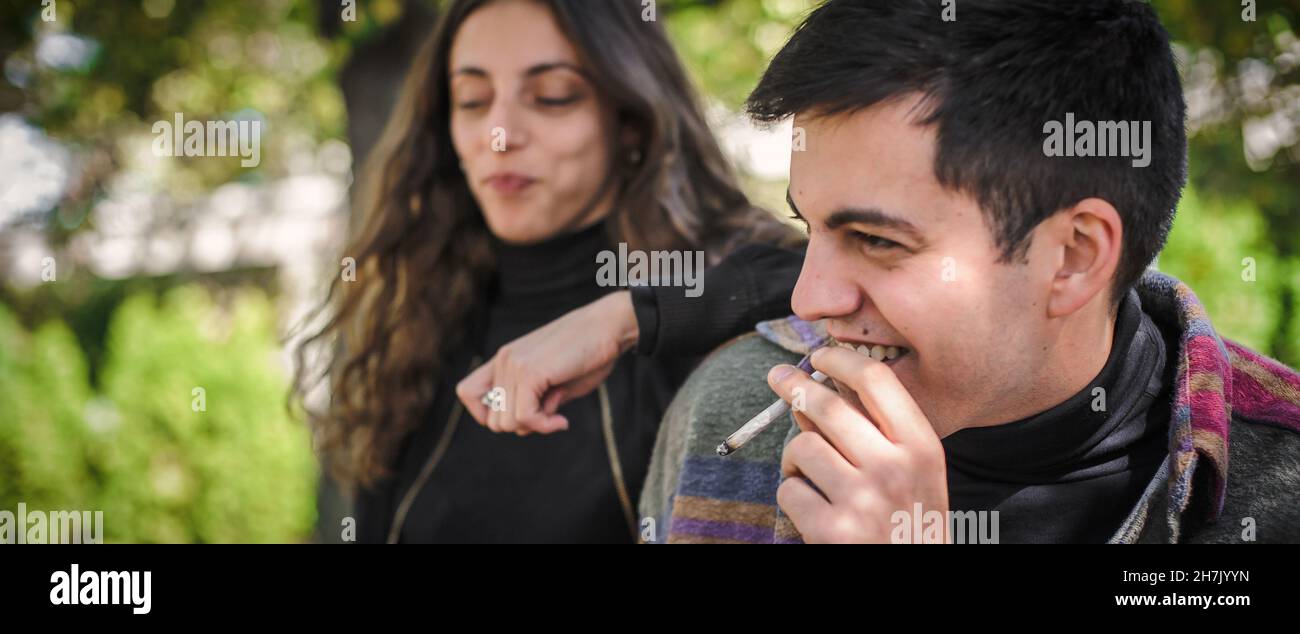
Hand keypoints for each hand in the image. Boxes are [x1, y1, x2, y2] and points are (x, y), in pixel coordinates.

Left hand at [455, 291, 637, 434]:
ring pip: (505, 422)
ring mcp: (514, 364)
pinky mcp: (530, 371)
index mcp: (505, 360)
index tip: (521, 416)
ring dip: (535, 427)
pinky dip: (544, 425)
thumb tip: (522, 428)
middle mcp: (503, 360)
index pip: (468, 393)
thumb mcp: (556, 386)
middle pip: (491, 419)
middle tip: (549, 416)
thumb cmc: (589, 354)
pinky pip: (524, 416)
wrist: (610, 325)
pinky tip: (562, 420)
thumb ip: (535, 404)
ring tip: (558, 415)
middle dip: (520, 427)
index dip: (488, 414)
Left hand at [766, 346, 948, 542]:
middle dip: (795, 386)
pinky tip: (810, 504)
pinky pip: (789, 490)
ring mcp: (861, 500)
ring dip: (793, 454)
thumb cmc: (910, 520)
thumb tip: (817, 389)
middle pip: (828, 406)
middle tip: (777, 376)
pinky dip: (792, 492)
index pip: (876, 382)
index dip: (841, 360)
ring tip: (805, 469)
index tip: (820, 355)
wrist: (917, 575)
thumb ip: (878, 432)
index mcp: (921, 447)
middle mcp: (893, 469)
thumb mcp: (916, 472)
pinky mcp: (831, 531)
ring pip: (801, 447)